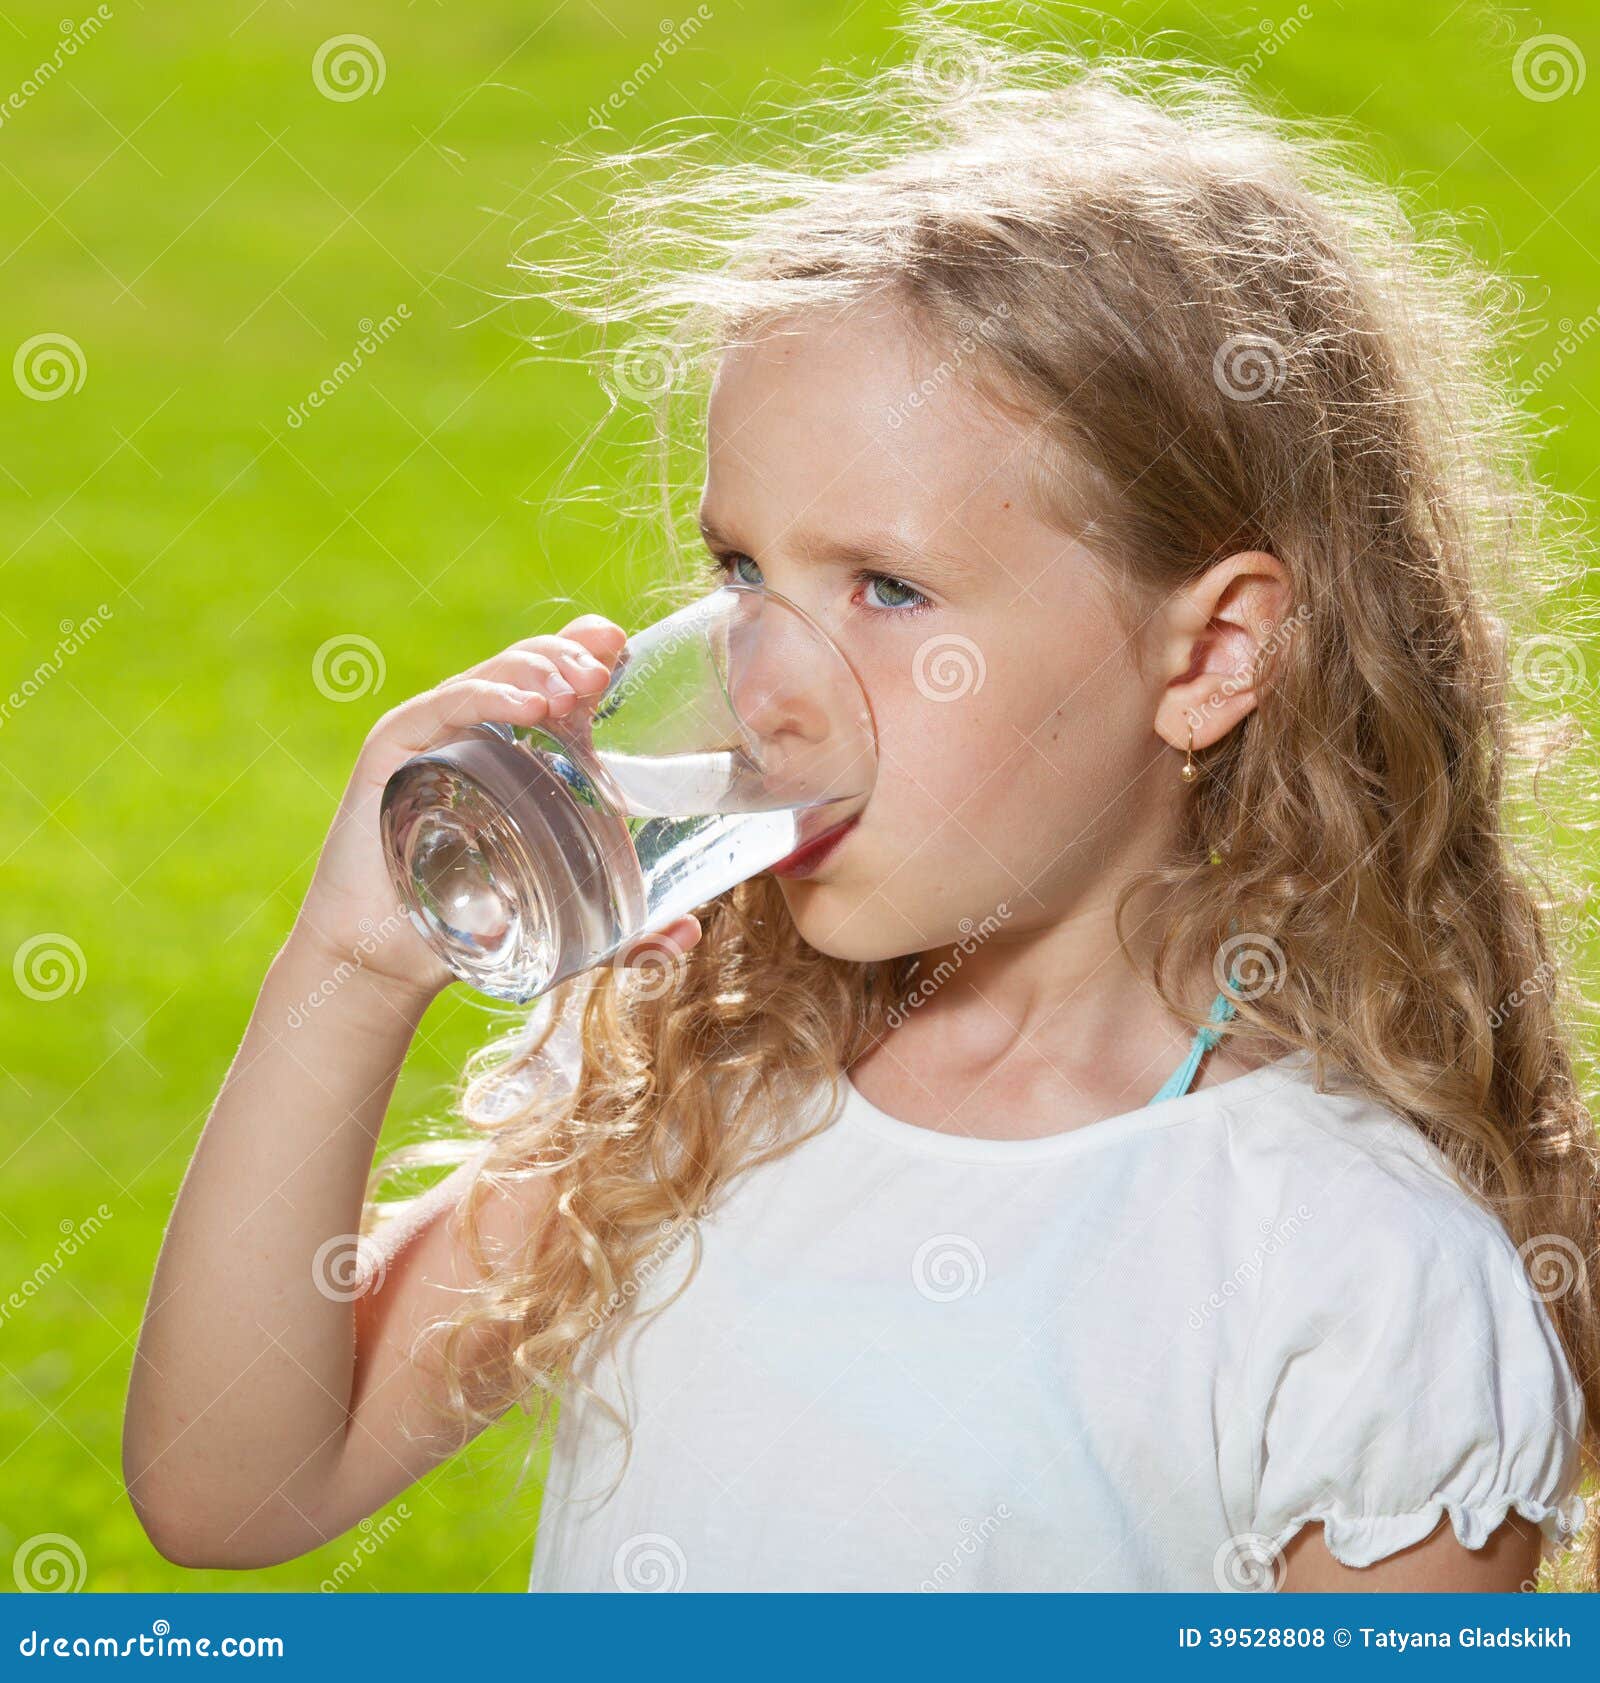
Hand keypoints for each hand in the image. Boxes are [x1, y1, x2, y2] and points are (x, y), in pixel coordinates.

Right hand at [290, 613, 701, 1004]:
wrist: (389, 964)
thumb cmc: (475, 932)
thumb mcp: (569, 924)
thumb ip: (631, 932)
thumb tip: (692, 931)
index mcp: (515, 750)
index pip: (554, 681)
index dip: (588, 653)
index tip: (626, 649)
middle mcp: (474, 731)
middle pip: (528, 669)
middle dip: (571, 658)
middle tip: (607, 672)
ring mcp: (433, 737)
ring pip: (491, 676)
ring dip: (538, 669)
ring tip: (577, 685)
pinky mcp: (392, 752)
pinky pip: (444, 707)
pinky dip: (488, 696)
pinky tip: (527, 703)